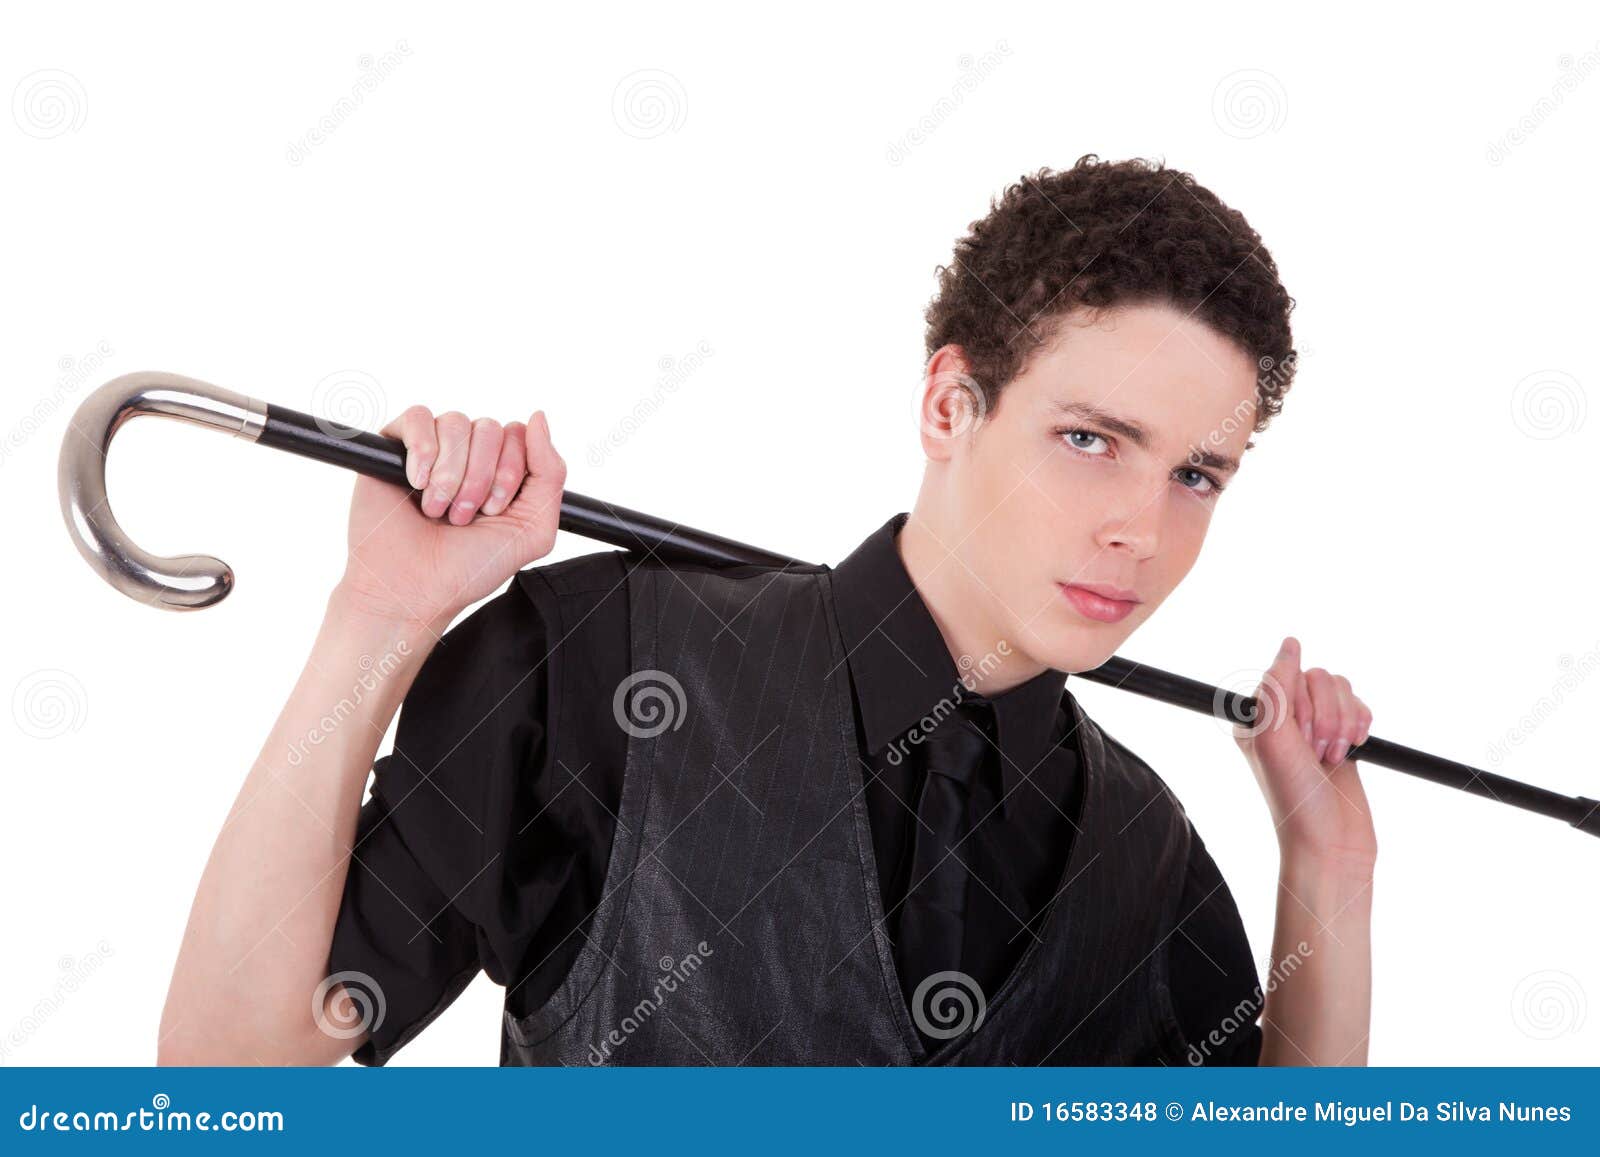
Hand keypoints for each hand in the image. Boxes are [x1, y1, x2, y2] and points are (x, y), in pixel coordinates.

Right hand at [334, 405, 565, 629]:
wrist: (411, 589)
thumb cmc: (467, 567)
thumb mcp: (532, 529)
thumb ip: (550, 474)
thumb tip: (538, 417)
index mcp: (500, 471)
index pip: (518, 435)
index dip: (510, 471)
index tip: (494, 511)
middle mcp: (468, 456)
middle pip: (489, 427)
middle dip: (480, 478)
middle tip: (462, 517)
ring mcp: (432, 449)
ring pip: (456, 422)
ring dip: (451, 474)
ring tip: (437, 510)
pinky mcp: (393, 447)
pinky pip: (418, 417)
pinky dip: (422, 451)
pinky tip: (416, 483)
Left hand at [1233, 636, 1377, 864]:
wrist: (1331, 842)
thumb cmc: (1294, 796)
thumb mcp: (1275, 738)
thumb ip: (1277, 686)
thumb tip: (1291, 643)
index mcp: (1257, 716)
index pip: (1284, 674)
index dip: (1300, 702)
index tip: (1299, 736)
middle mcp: (1283, 718)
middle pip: (1317, 678)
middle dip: (1325, 715)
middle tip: (1316, 752)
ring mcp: (1315, 727)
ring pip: (1340, 689)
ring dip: (1342, 722)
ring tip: (1332, 756)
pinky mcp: (1342, 736)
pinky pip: (1358, 706)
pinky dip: (1360, 725)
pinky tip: (1352, 750)